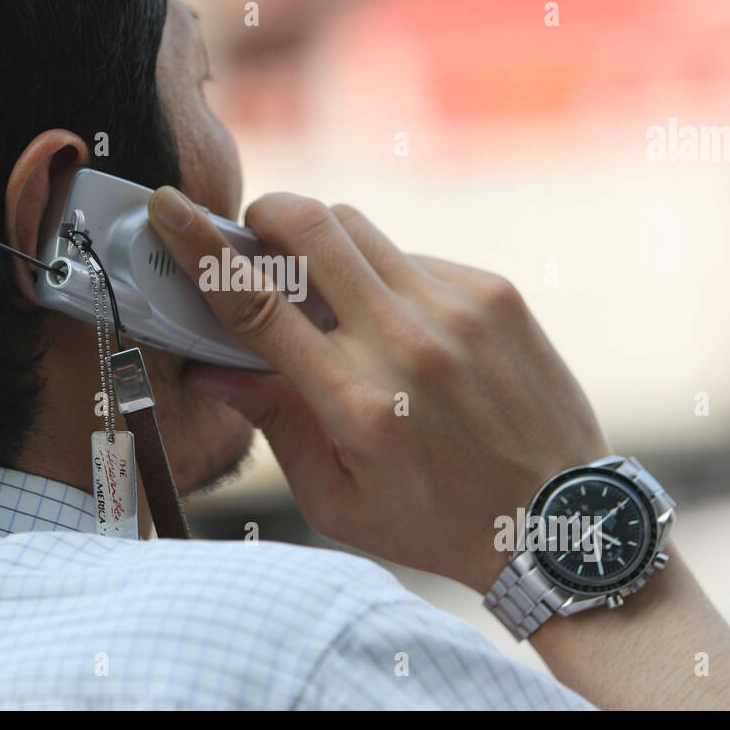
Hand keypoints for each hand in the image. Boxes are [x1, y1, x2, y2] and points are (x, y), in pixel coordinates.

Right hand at [147, 188, 610, 592]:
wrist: (560, 520)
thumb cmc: (436, 522)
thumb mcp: (338, 500)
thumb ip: (273, 424)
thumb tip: (209, 368)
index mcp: (356, 404)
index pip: (256, 304)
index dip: (200, 247)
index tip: (169, 207)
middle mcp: (406, 344)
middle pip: (310, 228)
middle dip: (266, 216)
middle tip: (253, 236)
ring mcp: (456, 309)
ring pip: (359, 229)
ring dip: (322, 244)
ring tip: (329, 295)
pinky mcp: (493, 292)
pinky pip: (412, 256)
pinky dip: (385, 276)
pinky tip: (401, 327)